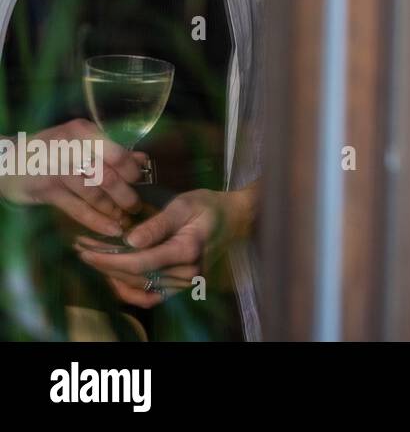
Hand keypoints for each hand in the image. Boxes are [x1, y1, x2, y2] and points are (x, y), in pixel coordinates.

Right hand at [0, 119, 146, 235]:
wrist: (7, 162)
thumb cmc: (50, 151)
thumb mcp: (79, 143)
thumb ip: (111, 150)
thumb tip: (143, 160)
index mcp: (83, 132)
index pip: (117, 153)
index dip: (132, 170)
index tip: (140, 182)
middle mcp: (70, 148)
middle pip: (108, 175)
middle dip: (126, 194)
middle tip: (136, 206)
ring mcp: (57, 169)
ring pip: (94, 193)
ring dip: (113, 210)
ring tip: (124, 220)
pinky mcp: (47, 189)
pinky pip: (78, 208)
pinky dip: (97, 221)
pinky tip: (111, 229)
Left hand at [75, 187, 253, 308]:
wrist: (235, 220)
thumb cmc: (209, 207)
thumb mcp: (184, 205)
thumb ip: (157, 224)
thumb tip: (129, 240)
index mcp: (187, 250)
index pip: (140, 263)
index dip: (109, 259)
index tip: (86, 250)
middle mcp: (187, 274)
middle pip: (136, 277)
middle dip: (104, 265)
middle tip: (82, 249)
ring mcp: (186, 284)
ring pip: (139, 289)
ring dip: (113, 277)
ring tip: (94, 260)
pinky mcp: (182, 288)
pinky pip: (152, 298)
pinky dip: (130, 292)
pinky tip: (115, 278)